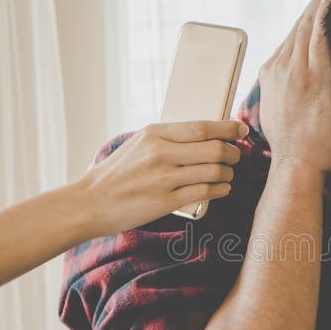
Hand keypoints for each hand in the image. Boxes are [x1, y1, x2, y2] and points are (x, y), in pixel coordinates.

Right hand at [76, 120, 246, 236]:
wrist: (89, 202)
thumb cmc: (117, 174)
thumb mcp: (138, 145)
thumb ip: (168, 139)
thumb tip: (203, 136)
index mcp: (154, 134)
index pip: (202, 127)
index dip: (228, 128)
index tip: (241, 130)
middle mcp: (161, 153)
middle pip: (214, 149)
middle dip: (233, 153)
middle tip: (236, 157)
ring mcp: (164, 178)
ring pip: (214, 171)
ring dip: (229, 174)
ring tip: (228, 175)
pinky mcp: (166, 201)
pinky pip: (204, 193)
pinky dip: (220, 190)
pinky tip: (222, 189)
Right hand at [258, 0, 330, 173]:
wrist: (296, 165)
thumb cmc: (296, 152)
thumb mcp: (283, 119)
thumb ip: (288, 99)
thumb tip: (296, 96)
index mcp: (270, 77)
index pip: (289, 41)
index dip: (303, 22)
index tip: (315, 9)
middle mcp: (278, 67)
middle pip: (297, 26)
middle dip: (313, 4)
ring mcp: (294, 69)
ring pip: (307, 24)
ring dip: (322, 0)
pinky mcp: (312, 74)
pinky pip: (318, 34)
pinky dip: (324, 12)